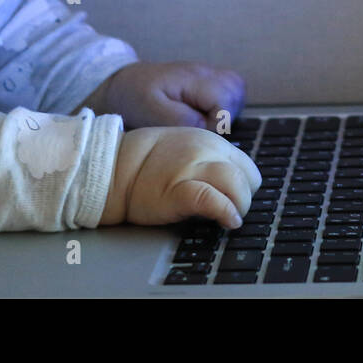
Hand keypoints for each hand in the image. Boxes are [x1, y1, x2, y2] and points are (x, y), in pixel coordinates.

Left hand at [85, 60, 245, 130]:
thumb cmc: (135, 99)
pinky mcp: (209, 80)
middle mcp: (206, 70)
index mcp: (192, 77)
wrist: (123, 84)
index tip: (197, 134)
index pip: (225, 100)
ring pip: (238, 91)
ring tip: (203, 122)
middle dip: (225, 117)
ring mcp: (209, 72)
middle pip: (236, 92)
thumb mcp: (150, 113)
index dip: (217, 124)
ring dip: (226, 111)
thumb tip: (209, 126)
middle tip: (201, 128)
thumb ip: (182, 120)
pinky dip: (224, 107)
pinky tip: (204, 115)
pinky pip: (230, 92)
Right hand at [99, 127, 262, 228]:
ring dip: (239, 206)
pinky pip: (213, 200)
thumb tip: (233, 183)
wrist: (114, 167)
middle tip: (231, 210)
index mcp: (209, 142)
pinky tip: (227, 221)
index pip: (247, 167)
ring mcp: (190, 169)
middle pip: (248, 177)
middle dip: (245, 198)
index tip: (234, 198)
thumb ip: (210, 159)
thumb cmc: (148, 164)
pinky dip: (226, 212)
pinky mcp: (177, 191)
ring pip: (236, 185)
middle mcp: (204, 151)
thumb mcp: (186, 148)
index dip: (246, 187)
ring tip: (229, 217)